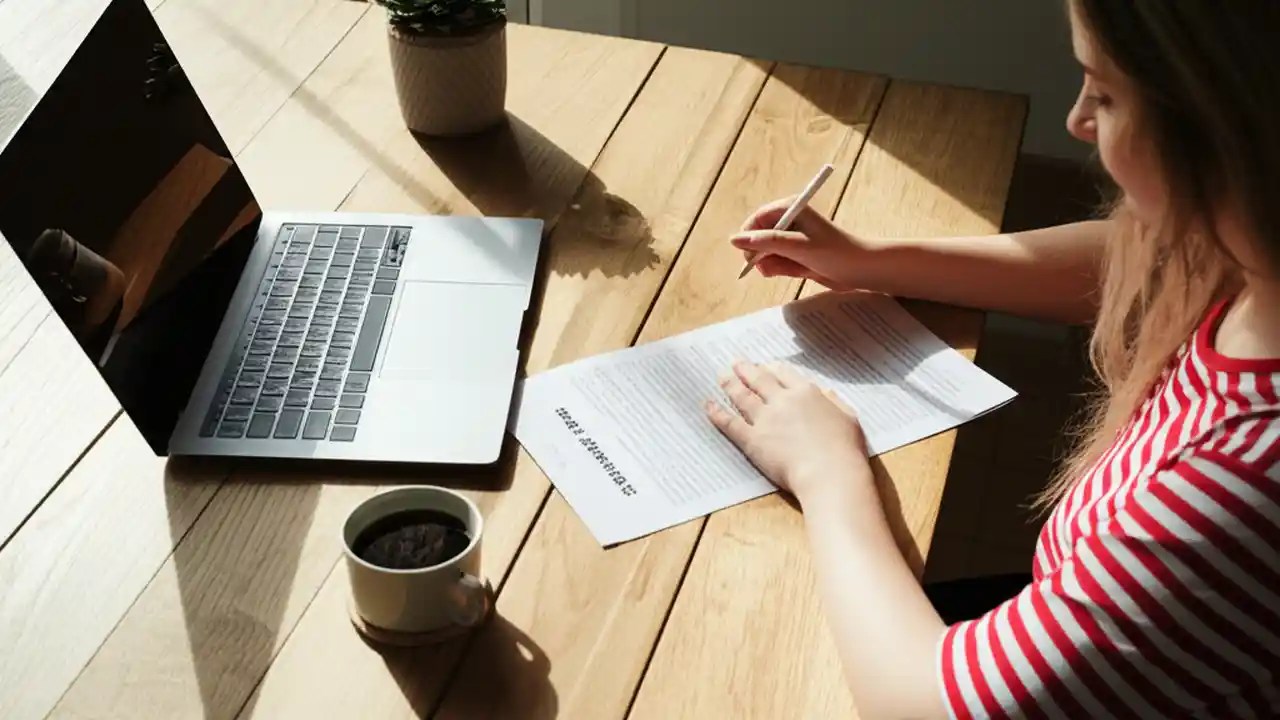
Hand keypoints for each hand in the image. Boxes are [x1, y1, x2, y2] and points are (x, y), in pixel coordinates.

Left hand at [705, 361, 872, 505]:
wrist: (828, 473)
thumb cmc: (845, 449)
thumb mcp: (847, 417)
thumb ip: (834, 402)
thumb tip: (825, 393)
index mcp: (807, 393)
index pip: (785, 374)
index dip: (772, 369)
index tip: (765, 366)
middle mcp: (783, 400)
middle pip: (759, 380)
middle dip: (746, 370)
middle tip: (735, 363)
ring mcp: (765, 419)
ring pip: (742, 397)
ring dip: (730, 385)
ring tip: (721, 377)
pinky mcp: (752, 439)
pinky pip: (730, 423)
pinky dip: (717, 413)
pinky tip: (708, 405)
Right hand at [732, 200, 876, 288]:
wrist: (862, 270)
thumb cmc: (834, 252)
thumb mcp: (797, 247)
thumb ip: (765, 243)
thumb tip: (734, 240)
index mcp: (790, 208)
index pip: (757, 219)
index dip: (749, 237)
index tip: (750, 256)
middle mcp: (789, 221)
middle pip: (759, 237)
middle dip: (762, 254)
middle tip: (770, 268)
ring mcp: (792, 239)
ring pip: (766, 253)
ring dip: (772, 264)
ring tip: (791, 270)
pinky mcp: (797, 254)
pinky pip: (777, 262)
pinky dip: (781, 270)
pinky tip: (796, 273)